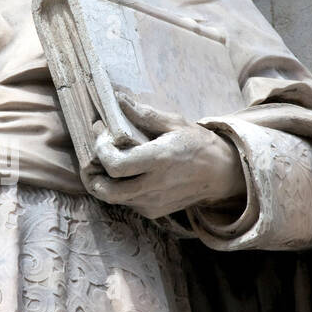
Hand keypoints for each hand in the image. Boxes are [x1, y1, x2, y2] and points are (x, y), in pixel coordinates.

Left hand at [87, 102, 245, 218]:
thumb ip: (145, 114)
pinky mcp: (153, 211)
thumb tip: (118, 99)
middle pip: (106, 190)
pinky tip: (123, 173)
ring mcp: (153, 202)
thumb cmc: (198, 144)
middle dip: (91, 175)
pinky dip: (117, 189)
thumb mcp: (175, 123)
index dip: (101, 151)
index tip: (102, 135)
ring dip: (102, 182)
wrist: (221, 174)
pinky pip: (126, 202)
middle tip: (91, 157)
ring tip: (105, 162)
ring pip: (112, 198)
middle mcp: (154, 185)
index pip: (116, 165)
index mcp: (159, 160)